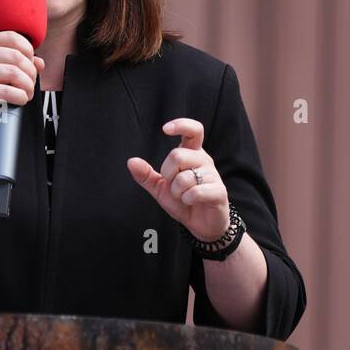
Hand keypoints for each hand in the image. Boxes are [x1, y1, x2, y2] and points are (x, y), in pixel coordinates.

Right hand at [0, 31, 44, 137]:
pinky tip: (20, 100)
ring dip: (27, 86)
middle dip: (30, 72)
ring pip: (14, 72)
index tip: (30, 65)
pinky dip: (20, 96)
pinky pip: (7, 90)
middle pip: (16, 56)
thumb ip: (17, 65)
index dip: (28, 50)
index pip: (11, 37)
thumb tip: (39, 62)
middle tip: (30, 85)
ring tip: (26, 94)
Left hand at [127, 118, 230, 242]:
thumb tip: (131, 161)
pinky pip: (195, 192)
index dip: (181, 125)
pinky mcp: (219, 191)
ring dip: (177, 192)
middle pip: (178, 155)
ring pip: (184, 177)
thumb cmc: (183, 202)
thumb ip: (146, 175)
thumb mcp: (161, 189)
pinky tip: (191, 202)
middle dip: (167, 173)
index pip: (194, 130)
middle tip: (173, 185)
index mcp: (192, 154)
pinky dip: (186, 200)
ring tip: (184, 197)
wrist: (201, 224)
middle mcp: (204, 160)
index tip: (165, 129)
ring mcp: (213, 175)